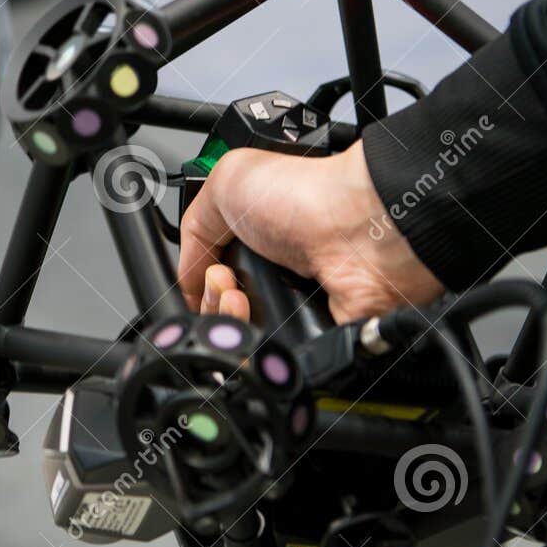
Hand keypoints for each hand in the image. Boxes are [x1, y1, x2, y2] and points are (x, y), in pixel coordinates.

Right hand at [178, 141, 445, 323]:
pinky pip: (263, 362)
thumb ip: (193, 231)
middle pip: (218, 315)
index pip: (209, 281)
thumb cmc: (307, 197)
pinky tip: (255, 319)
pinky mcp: (308, 343)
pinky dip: (248, 349)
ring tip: (242, 297)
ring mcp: (292, 313)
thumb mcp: (227, 183)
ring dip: (226, 320)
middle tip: (227, 280)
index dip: (198, 279)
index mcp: (256, 242)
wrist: (358, 228)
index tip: (208, 267)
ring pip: (236, 342)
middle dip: (210, 301)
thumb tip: (188, 281)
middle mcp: (275, 279)